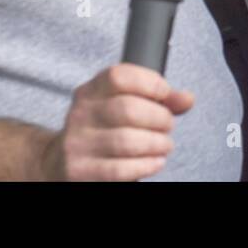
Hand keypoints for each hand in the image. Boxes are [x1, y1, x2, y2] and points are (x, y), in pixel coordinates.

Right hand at [41, 63, 194, 180]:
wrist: (61, 162)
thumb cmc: (102, 131)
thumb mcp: (122, 106)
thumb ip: (157, 100)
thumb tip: (187, 99)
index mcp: (91, 90)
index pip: (119, 76)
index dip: (150, 82)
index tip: (165, 94)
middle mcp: (80, 113)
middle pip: (128, 109)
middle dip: (159, 118)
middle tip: (168, 126)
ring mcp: (76, 143)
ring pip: (126, 140)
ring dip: (156, 143)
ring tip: (164, 145)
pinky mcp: (79, 171)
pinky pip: (120, 169)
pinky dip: (146, 165)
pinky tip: (155, 161)